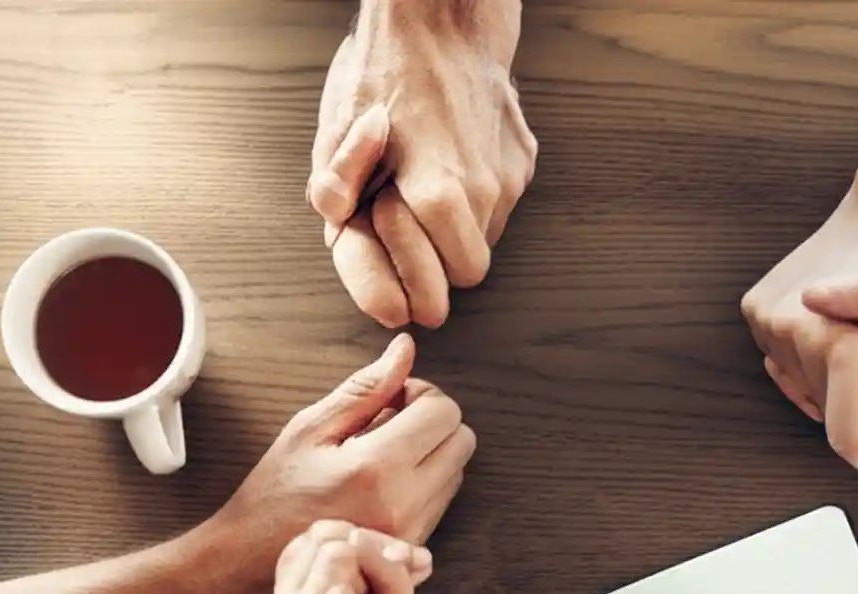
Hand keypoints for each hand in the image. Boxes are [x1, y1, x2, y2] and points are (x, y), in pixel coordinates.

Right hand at [209, 334, 476, 572]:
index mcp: (378, 467)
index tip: (390, 400)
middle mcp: (405, 502)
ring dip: (431, 453)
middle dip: (432, 422)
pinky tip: (382, 483)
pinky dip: (424, 482)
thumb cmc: (274, 495)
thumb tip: (405, 350)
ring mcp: (413, 531)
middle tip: (388, 423)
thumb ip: (365, 389)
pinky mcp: (413, 549)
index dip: (420, 394)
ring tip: (380, 456)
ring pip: (456, 471)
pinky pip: (442, 501)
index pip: (444, 412)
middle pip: (461, 440)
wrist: (252, 568)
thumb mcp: (309, 431)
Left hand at [309, 0, 537, 328]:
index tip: (398, 302)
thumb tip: (335, 214)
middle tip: (406, 242)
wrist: (442, 21)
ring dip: (454, 230)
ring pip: (487, 236)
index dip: (420, 294)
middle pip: (471, 270)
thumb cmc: (385, 73)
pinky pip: (500, 201)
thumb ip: (334, 181)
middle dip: (439, 266)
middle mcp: (485, 191)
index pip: (447, 283)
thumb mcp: (337, 127)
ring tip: (421, 195)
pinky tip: (447, 166)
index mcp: (439, 191)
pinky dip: (473, 199)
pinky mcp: (523, 159)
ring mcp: (510, 176)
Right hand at [741, 183, 857, 469]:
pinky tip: (823, 338)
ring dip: (822, 380)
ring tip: (851, 350)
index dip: (857, 444)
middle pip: (816, 403)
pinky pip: (776, 358)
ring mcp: (764, 317)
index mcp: (838, 342)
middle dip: (845, 402)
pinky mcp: (752, 308)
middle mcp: (791, 329)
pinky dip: (800, 360)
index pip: (840, 424)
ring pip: (793, 382)